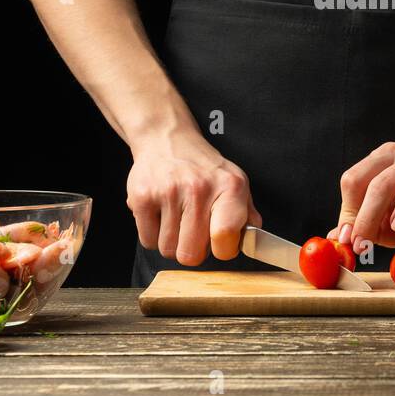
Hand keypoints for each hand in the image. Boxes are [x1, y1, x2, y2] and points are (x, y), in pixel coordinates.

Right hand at [126, 133, 260, 264]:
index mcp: (230, 187)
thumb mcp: (235, 183)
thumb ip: (247, 215)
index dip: (222, 250)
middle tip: (194, 232)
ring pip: (167, 249)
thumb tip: (252, 243)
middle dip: (192, 251)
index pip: (225, 238)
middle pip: (191, 255)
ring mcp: (168, 192)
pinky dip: (153, 235)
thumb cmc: (204, 169)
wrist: (168, 140)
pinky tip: (161, 215)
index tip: (219, 244)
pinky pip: (147, 240)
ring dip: (172, 242)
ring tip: (177, 219)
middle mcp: (199, 189)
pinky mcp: (142, 197)